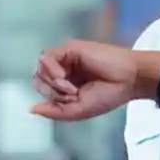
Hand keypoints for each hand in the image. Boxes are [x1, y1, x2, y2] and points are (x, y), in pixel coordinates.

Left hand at [30, 39, 159, 120]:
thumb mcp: (78, 111)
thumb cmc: (108, 95)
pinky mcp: (69, 48)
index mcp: (66, 84)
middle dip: (50, 91)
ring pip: (40, 69)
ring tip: (70, 88)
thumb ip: (54, 111)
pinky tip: (63, 77)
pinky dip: (51, 70)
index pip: (43, 89)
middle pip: (38, 79)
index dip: (51, 98)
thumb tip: (31, 108)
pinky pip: (47, 57)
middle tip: (71, 95)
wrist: (128, 80)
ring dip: (52, 83)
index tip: (70, 102)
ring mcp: (66, 58)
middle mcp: (64, 69)